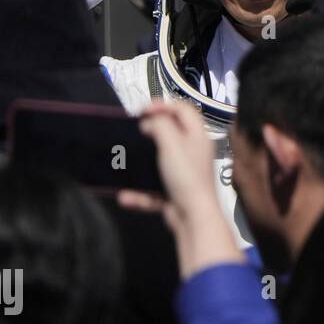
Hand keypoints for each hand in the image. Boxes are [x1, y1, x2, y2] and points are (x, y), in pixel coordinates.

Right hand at [117, 101, 240, 276]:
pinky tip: (126, 196)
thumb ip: (161, 126)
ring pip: (160, 162)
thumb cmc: (186, 178)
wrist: (194, 218)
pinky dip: (140, 193)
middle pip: (172, 134)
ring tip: (127, 160)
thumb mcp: (172, 143)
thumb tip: (152, 120)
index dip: (163, 105)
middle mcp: (193, 153)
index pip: (183, 110)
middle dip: (151, 131)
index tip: (142, 111)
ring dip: (142, 163)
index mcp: (197, 137)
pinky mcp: (175, 193)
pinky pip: (154, 190)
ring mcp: (184, 174)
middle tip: (135, 131)